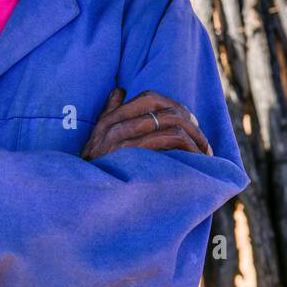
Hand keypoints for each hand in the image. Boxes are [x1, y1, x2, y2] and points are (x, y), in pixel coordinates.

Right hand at [81, 88, 211, 160]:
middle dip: (191, 125)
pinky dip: (187, 147)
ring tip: (204, 153)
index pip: (149, 98)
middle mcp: (116, 126)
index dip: (174, 106)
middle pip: (164, 110)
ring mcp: (123, 140)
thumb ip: (109, 112)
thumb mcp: (96, 139)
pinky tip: (195, 160)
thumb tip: (119, 90)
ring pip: (170, 124)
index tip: (189, 121)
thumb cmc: (93, 170)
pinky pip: (167, 140)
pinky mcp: (133, 155)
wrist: (82, 196)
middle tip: (203, 141)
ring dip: (194, 138)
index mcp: (110, 120)